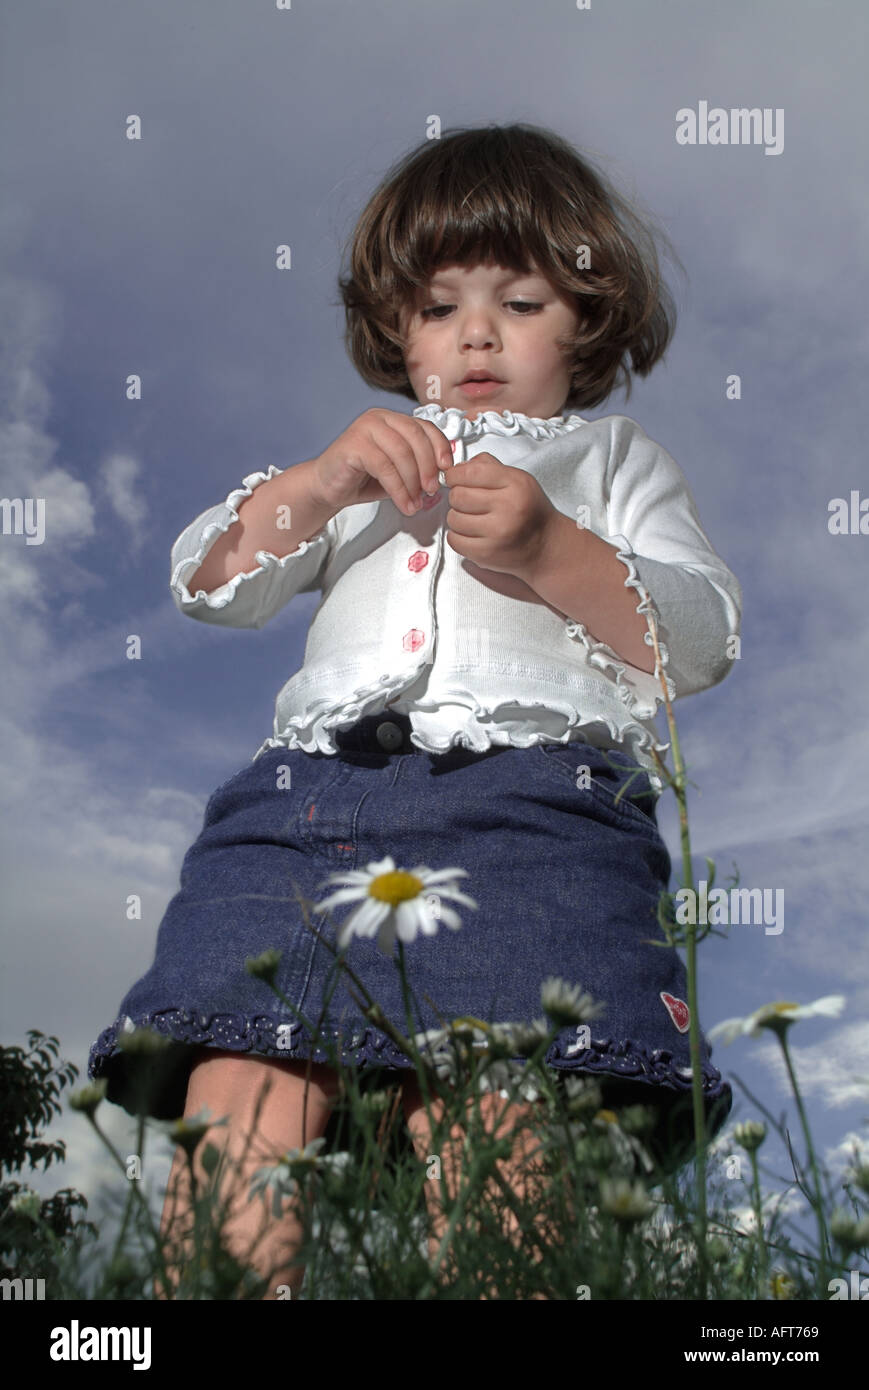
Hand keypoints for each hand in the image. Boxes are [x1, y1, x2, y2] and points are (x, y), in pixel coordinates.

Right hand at [311, 408, 453, 514]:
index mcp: (393, 419)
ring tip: (415, 503)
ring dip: (413, 483)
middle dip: (428, 467)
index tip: (447, 469)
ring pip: (402, 453)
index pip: (425, 427)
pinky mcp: (353, 444)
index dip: (441, 447)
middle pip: (416, 437)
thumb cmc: (362, 478)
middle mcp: (379, 418)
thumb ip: (419, 466)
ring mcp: (364, 428)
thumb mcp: (399, 471)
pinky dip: (398, 489)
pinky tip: (403, 504)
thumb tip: (445, 473)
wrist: (327, 487)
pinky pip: (385, 467)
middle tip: (432, 490)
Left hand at [442, 453, 558, 578]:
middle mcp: (507, 507)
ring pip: (453, 518)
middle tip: (466, 500)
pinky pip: (454, 540)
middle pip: (458, 495)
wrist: (546, 547)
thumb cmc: (530, 511)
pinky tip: (472, 533)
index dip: (455, 474)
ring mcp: (496, 533)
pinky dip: (458, 536)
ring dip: (457, 517)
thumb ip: (489, 466)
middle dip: (457, 496)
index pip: (471, 472)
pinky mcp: (486, 553)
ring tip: (472, 518)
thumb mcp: (518, 479)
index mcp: (516, 484)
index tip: (454, 478)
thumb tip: (458, 467)